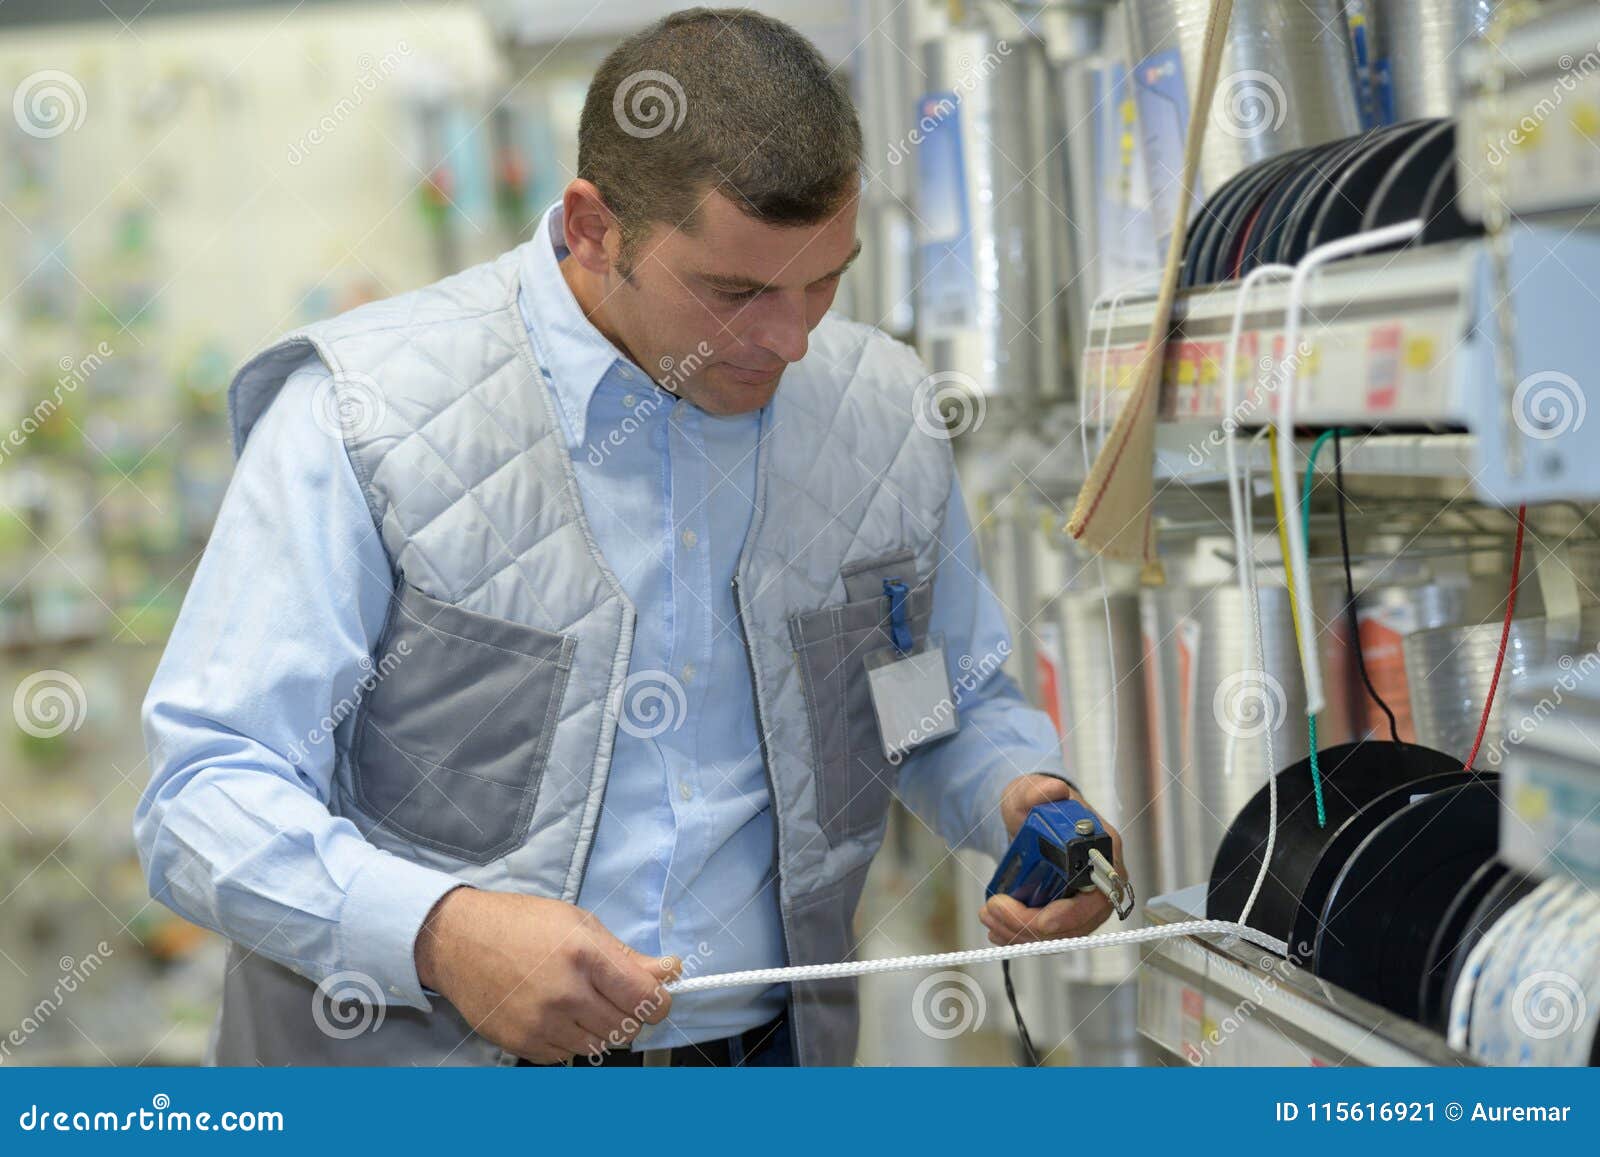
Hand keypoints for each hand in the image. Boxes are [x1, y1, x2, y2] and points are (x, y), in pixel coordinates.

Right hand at [415, 887, 679, 1063]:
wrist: (458, 940)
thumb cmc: (522, 923)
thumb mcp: (579, 924)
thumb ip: (625, 955)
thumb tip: (670, 971)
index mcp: (584, 954)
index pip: (645, 999)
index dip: (660, 1001)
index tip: (656, 997)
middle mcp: (565, 993)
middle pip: (625, 1027)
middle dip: (631, 1014)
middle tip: (615, 995)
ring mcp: (542, 1023)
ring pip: (598, 1046)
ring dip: (601, 1028)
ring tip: (582, 1002)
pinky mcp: (522, 1043)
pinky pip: (566, 1056)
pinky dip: (571, 1040)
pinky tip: (557, 1014)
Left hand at [981, 774, 1126, 945]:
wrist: (1031, 818)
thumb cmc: (1039, 804)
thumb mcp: (1031, 793)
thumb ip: (1038, 791)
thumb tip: (1054, 788)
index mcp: (1104, 850)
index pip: (1099, 895)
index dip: (1072, 914)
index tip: (1041, 919)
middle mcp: (1101, 881)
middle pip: (1075, 922)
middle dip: (1031, 925)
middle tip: (994, 910)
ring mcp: (1085, 901)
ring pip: (1058, 935)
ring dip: (1018, 932)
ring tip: (988, 913)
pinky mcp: (1066, 913)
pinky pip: (1046, 936)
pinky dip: (1019, 937)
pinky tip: (996, 929)